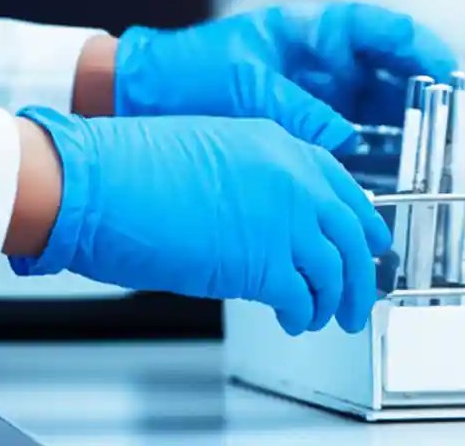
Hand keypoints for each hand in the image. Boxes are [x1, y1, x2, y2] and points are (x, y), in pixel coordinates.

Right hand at [9, 107, 391, 334]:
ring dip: (335, 300)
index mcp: (277, 145)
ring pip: (334, 269)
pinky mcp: (261, 263)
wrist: (94, 182)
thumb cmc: (128, 167)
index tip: (370, 241)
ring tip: (327, 318)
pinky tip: (295, 320)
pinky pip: (302, 296)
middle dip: (359, 273)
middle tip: (359, 297)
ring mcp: (281, 220)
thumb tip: (269, 220)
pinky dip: (303, 313)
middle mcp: (290, 179)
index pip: (341, 186)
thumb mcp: (209, 152)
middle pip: (350, 232)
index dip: (360, 221)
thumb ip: (252, 181)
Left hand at [113, 3, 456, 130]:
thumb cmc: (186, 73)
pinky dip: (374, 149)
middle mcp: (321, 58)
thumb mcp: (247, 89)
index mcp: (311, 30)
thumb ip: (301, 113)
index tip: (447, 72)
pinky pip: (352, 132)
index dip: (421, 48)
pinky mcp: (305, 122)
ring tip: (431, 150)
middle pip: (389, 69)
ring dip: (404, 125)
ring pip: (376, 104)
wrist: (142, 95)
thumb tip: (346, 140)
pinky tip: (391, 169)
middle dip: (423, 93)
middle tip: (451, 121)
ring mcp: (316, 89)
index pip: (382, 29)